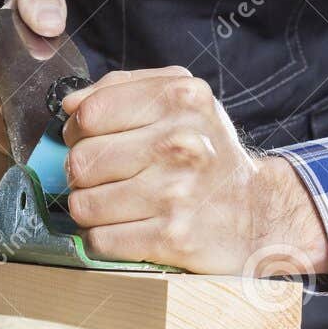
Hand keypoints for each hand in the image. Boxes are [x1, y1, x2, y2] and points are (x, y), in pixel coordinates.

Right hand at [0, 0, 68, 207]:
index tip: (66, 117)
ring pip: (7, 170)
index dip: (51, 112)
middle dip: (45, 143)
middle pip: (17, 138)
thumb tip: (47, 24)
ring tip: (43, 156)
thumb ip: (41, 1)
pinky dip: (11, 188)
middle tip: (62, 140)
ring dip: (31, 170)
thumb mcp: (19, 14)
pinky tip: (18, 171)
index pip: (23, 97)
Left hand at [59, 68, 327, 276]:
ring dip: (90, 207)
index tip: (89, 138)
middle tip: (105, 175)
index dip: (77, 129)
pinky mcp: (172, 237)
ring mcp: (176, 192)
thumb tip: (69, 105)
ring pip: (84, 204)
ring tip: (114, 201)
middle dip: (83, 172)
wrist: (258, 212)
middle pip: (81, 160)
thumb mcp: (181, 99)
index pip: (90, 113)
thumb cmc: (208, 152)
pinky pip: (100, 240)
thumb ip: (122, 88)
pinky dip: (102, 237)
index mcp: (180, 98)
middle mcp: (181, 141)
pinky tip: (124, 226)